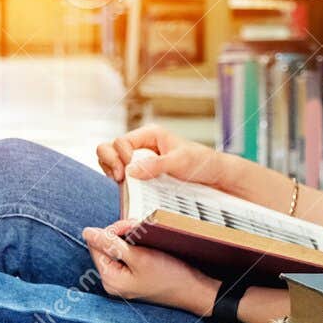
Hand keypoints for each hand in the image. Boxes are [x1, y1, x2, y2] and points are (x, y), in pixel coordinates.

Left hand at [81, 220, 214, 312]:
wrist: (194, 291)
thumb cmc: (169, 275)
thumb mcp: (139, 256)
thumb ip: (110, 244)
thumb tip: (86, 232)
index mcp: (109, 278)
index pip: (97, 244)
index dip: (113, 230)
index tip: (133, 226)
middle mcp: (112, 282)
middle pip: (105, 246)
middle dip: (121, 233)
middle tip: (139, 226)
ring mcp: (122, 281)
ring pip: (117, 249)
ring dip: (129, 237)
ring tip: (145, 234)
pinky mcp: (133, 278)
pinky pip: (127, 257)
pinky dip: (135, 247)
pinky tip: (147, 244)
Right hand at [96, 124, 254, 197]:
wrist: (214, 176)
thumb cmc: (200, 163)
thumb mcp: (180, 161)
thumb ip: (155, 165)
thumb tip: (130, 171)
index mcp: (148, 135)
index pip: (120, 142)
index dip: (119, 156)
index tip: (127, 171)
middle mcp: (140, 146)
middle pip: (108, 148)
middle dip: (108, 161)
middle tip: (119, 177)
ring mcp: (138, 161)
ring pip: (110, 161)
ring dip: (110, 170)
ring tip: (120, 182)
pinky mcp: (139, 175)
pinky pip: (119, 174)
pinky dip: (116, 179)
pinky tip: (125, 187)